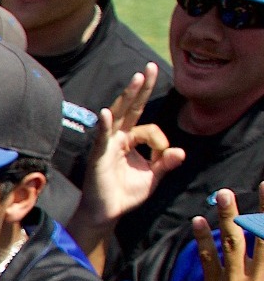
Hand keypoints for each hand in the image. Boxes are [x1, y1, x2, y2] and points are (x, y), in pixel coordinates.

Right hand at [75, 65, 182, 230]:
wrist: (107, 213)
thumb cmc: (126, 194)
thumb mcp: (153, 178)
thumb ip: (166, 163)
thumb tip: (181, 151)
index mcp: (130, 141)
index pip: (149, 128)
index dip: (160, 141)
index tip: (163, 157)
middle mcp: (118, 138)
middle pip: (131, 108)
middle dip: (141, 88)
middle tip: (150, 67)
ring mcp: (107, 144)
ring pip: (120, 115)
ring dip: (129, 96)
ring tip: (138, 78)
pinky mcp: (99, 156)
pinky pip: (103, 137)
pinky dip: (105, 126)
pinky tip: (106, 113)